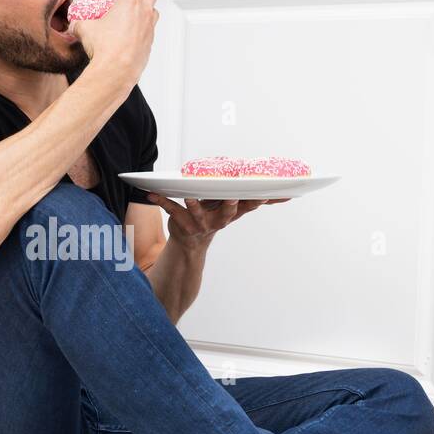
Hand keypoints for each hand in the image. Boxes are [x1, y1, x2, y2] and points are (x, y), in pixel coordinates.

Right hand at [70, 0, 157, 87]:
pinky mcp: (149, 44)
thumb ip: (80, 23)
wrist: (116, 70)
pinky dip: (144, 29)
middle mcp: (143, 14)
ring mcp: (149, 29)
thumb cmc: (106, 49)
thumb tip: (75, 25)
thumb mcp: (85, 29)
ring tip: (137, 14)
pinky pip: (150, 32)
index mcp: (130, 3)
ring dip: (147, 10)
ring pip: (154, 12)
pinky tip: (134, 35)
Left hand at [143, 193, 290, 247]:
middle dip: (229, 205)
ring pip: (198, 213)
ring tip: (190, 195)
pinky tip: (153, 195)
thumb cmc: (212, 217)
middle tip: (231, 197)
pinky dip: (163, 202)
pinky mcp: (183, 224)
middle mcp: (219, 220)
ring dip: (194, 204)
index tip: (267, 192)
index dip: (258, 200)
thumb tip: (280, 188)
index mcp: (232, 212)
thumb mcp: (233, 208)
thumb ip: (252, 198)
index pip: (249, 205)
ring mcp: (201, 224)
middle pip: (227, 213)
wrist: (190, 244)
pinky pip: (172, 211)